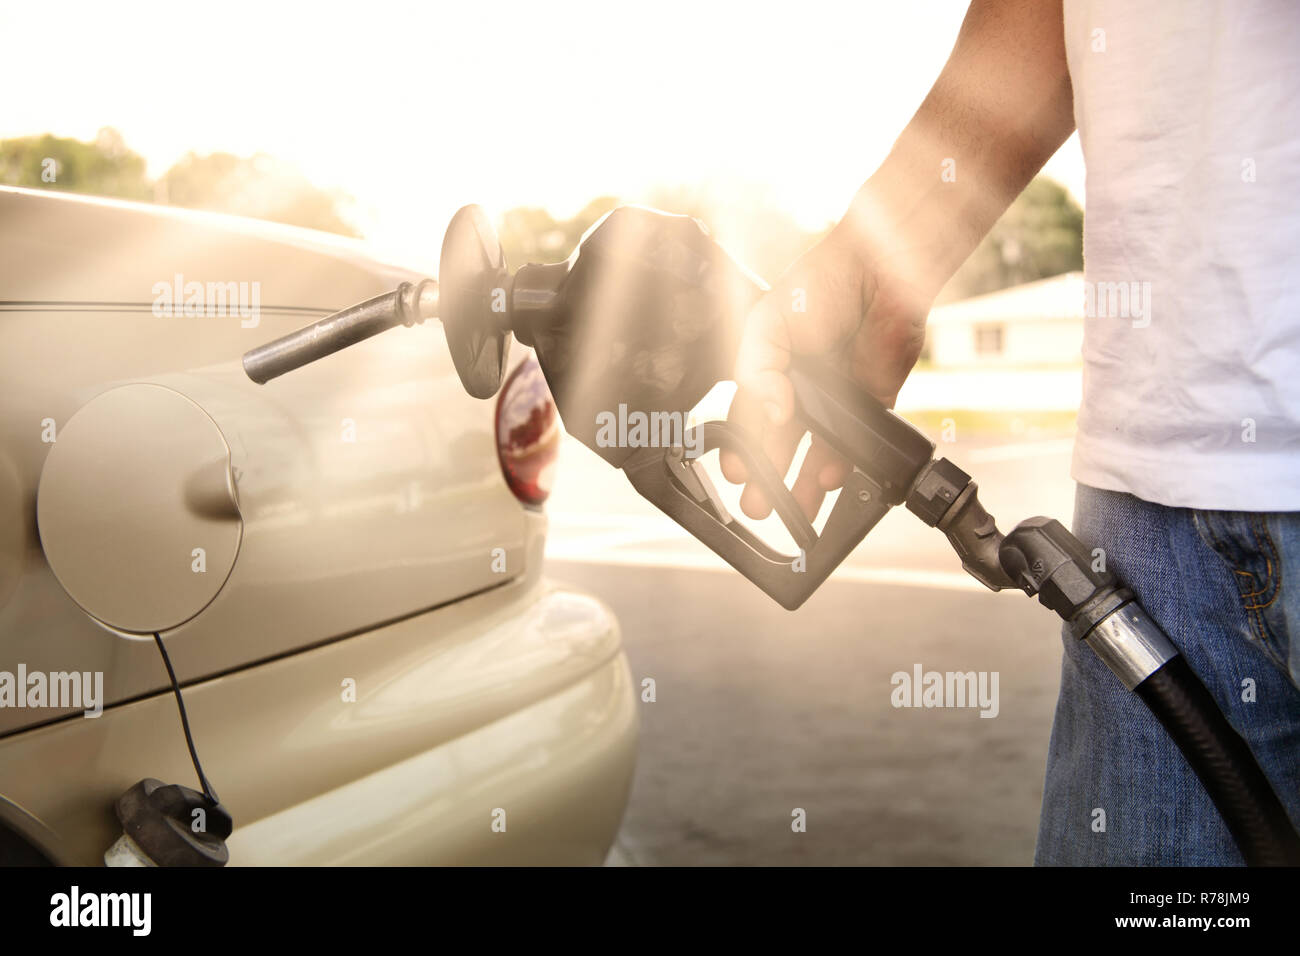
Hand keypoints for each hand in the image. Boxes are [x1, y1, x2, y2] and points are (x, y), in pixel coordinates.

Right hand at [719, 218, 933, 520]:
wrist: (878, 272)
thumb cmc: (819, 285)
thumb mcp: (765, 323)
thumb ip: (757, 370)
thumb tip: (772, 414)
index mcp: (769, 371)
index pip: (748, 421)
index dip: (740, 448)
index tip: (735, 471)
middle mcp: (801, 391)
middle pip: (780, 446)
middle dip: (767, 478)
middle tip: (757, 504)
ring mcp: (836, 401)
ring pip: (816, 454)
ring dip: (803, 484)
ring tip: (794, 511)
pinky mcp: (872, 405)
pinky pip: (855, 445)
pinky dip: (843, 465)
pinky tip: (829, 480)